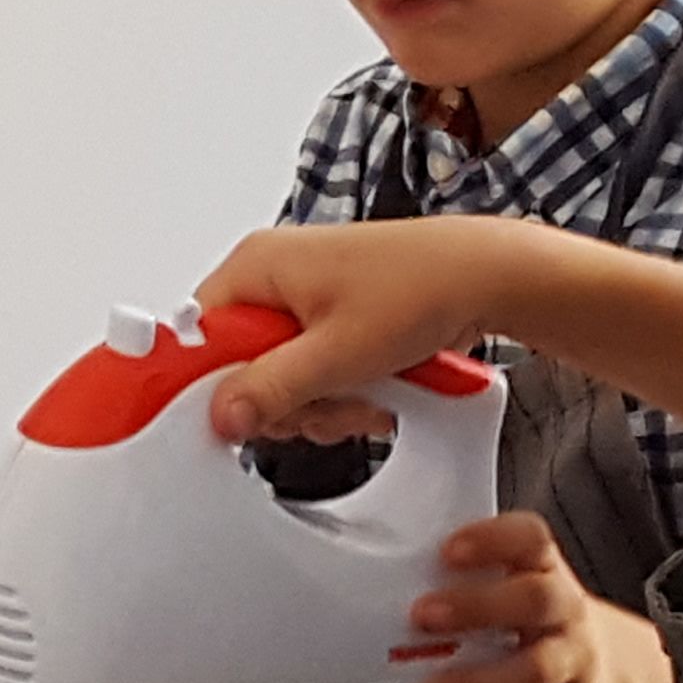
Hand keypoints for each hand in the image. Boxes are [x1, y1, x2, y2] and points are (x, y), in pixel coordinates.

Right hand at [191, 217, 559, 447]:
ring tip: (360, 393)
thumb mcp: (337, 353)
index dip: (211, 384)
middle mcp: (272, 277)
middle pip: (238, 365)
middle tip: (323, 401)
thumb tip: (221, 416)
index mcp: (255, 266)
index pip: (195, 337)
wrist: (486, 277)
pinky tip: (369, 389)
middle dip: (284, 400)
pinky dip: (337, 391)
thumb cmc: (423, 284)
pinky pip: (310, 371)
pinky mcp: (330, 319)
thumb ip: (271, 389)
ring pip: (278, 376)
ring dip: (318, 402)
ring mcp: (302, 299)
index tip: (235, 415)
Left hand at [404, 511, 676, 682]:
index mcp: (543, 567)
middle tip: (422, 616)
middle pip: (537, 600)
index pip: (530, 538)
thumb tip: (371, 581)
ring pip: (534, 671)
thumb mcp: (508, 584)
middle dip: (480, 607)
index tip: (448, 550)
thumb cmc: (528, 618)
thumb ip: (456, 579)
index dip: (493, 539)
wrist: (603, 667)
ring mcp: (575, 660)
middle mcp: (566, 610)